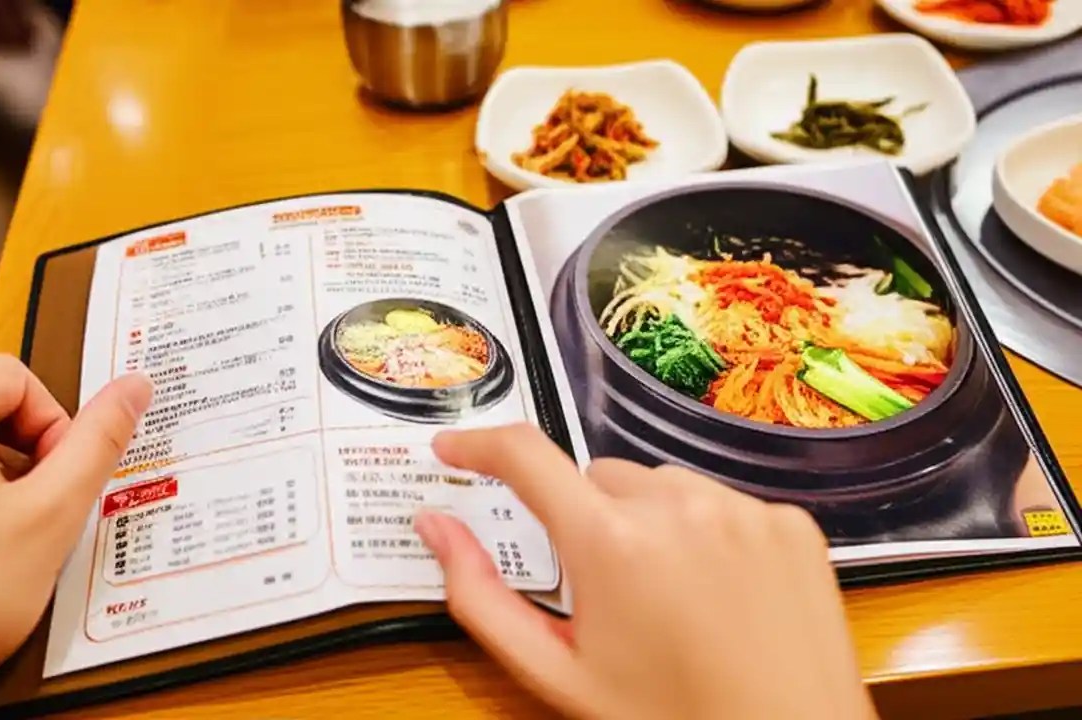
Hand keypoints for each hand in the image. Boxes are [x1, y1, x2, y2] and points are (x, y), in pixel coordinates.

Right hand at [415, 424, 875, 719]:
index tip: (458, 447)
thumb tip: (437, 529)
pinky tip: (719, 593)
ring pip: (663, 486)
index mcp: (612, 544)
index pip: (526, 457)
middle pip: (599, 477)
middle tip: (605, 589)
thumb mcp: (558, 672)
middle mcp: (680, 508)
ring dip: (651, 523)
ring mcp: (743, 510)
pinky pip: (725, 502)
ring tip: (670, 597)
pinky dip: (710, 534)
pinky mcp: (790, 522)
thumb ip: (480, 595)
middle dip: (588, 519)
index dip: (480, 444)